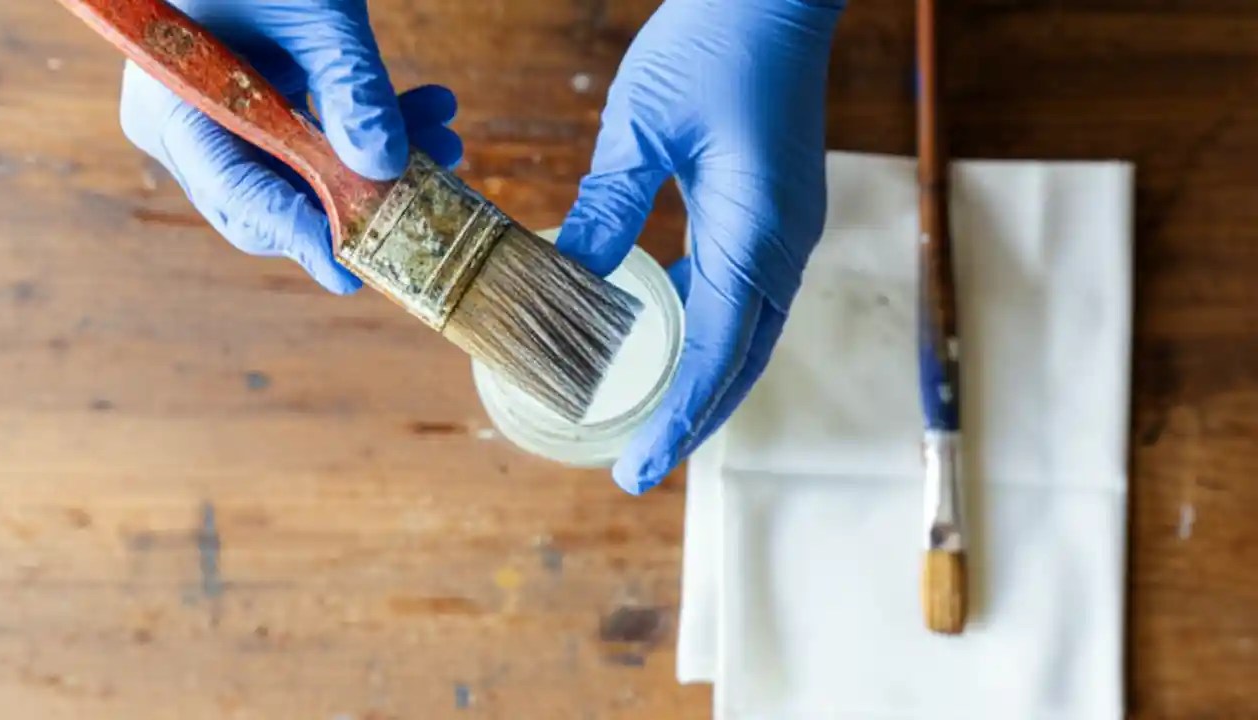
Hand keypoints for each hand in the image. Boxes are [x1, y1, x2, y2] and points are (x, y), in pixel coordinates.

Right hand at [119, 0, 462, 292]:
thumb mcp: (314, 12)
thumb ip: (350, 87)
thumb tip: (385, 165)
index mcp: (172, 110)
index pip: (241, 197)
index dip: (302, 237)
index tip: (356, 273)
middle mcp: (188, 128)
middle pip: (278, 202)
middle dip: (362, 197)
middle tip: (433, 194)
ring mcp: (220, 119)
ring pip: (308, 174)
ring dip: (381, 160)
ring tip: (448, 136)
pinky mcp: (258, 105)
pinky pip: (315, 141)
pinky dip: (367, 127)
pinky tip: (430, 108)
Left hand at [557, 0, 843, 493]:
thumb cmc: (716, 41)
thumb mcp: (643, 123)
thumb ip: (609, 204)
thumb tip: (571, 273)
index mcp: (756, 234)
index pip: (714, 353)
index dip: (676, 416)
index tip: (638, 470)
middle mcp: (784, 246)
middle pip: (742, 360)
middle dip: (693, 417)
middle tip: (641, 465)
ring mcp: (787, 232)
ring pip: (748, 334)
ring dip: (704, 381)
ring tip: (652, 419)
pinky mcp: (778, 214)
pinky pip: (746, 295)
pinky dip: (709, 332)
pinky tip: (664, 338)